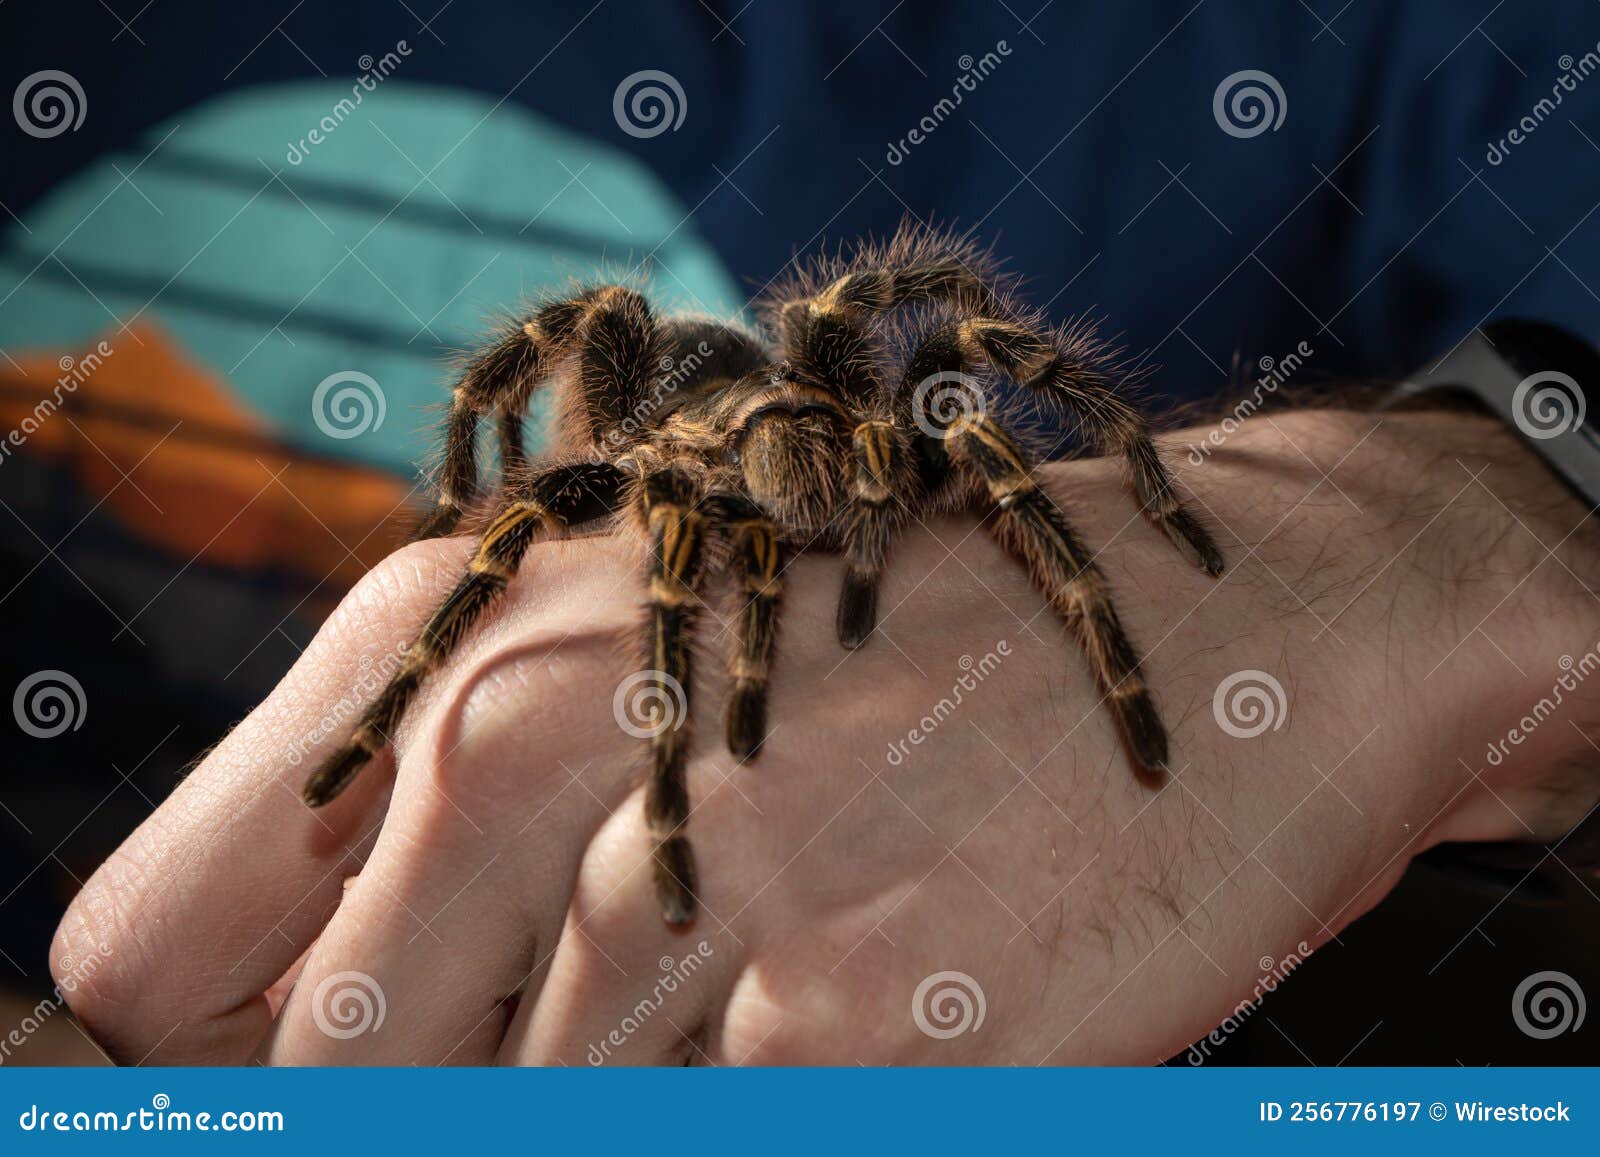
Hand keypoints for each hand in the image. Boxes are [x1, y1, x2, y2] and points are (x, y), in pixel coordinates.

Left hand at [51, 406, 1599, 1063]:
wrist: (1232, 622)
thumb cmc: (928, 638)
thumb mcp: (645, 650)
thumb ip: (457, 824)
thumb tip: (311, 1028)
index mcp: (452, 657)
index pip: (159, 944)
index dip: (233, 1036)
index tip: (352, 1045)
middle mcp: (539, 765)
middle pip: (332, 1077)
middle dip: (425, 1087)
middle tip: (623, 1017)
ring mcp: (699, 906)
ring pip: (529, 1111)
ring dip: (637, 1073)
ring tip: (766, 987)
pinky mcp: (859, 1039)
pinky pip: (715, 1131)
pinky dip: (774, 1090)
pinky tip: (856, 1027)